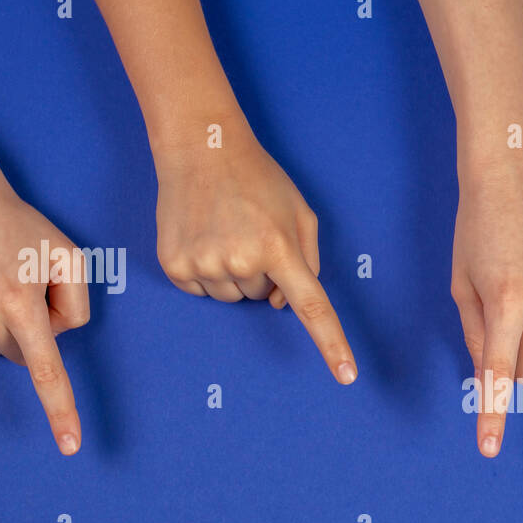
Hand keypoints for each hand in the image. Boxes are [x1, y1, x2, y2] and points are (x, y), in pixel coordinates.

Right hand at [0, 171, 89, 455]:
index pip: (45, 371)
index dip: (60, 411)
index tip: (70, 446)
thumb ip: (78, 306)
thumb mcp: (70, 257)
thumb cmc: (19, 227)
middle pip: (22, 356)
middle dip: (30, 332)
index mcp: (20, 304)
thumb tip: (55, 340)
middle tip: (21, 287)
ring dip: (0, 324)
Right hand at [153, 138, 356, 383]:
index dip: (331, 343)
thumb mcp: (300, 213)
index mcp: (279, 247)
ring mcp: (205, 265)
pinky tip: (203, 237)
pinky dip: (205, 273)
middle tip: (248, 232)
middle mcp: (241, 260)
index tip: (346, 375)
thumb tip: (284, 304)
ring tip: (224, 231)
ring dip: (233, 274)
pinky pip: (201, 292)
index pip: (312, 307)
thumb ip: (308, 263)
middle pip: (263, 298)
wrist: (201, 147)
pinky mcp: (175, 266)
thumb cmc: (258, 180)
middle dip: (262, 273)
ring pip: (233, 298)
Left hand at [451, 162, 522, 456]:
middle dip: (510, 367)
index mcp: (505, 303)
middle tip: (497, 333)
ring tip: (520, 310)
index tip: (489, 449)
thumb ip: (474, 337)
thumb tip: (486, 380)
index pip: (498, 376)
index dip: (493, 416)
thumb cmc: (478, 229)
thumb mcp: (462, 285)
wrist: (516, 175)